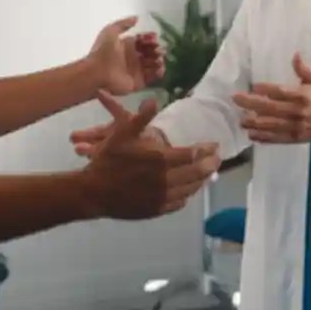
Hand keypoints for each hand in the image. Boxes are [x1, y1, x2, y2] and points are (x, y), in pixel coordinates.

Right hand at [81, 92, 219, 219]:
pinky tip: (189, 190)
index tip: (215, 145)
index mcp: (159, 159)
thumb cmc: (107, 161)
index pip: (192, 154)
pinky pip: (179, 203)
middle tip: (218, 159)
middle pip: (197, 173)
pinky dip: (188, 195)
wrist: (92, 192)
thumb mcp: (121, 134)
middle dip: (211, 165)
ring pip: (190, 189)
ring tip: (209, 173)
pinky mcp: (156, 210)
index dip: (207, 150)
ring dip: (202, 180)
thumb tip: (154, 99)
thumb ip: (140, 118)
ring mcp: (161, 197)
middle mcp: (165, 180)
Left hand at [87, 16, 164, 94]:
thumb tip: (137, 18)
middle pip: (150, 52)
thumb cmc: (103, 51)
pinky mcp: (138, 82)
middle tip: (159, 50)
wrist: (97, 72)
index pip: (143, 41)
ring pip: (153, 64)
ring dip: (158, 60)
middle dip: (156, 49)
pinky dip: (158, 73)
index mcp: (127, 45)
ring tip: (159, 59)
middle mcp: (133, 57)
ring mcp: (136, 70)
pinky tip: (160, 68)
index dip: (150, 39)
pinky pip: (152, 77)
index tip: (155, 38)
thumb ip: (123, 24)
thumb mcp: (110, 31)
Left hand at [233, 53, 310, 144]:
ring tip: (240, 120)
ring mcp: (295, 126)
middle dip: (251, 103)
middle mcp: (297, 111)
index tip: (253, 86)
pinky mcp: (294, 138)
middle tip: (235, 99)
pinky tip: (252, 135)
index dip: (266, 89)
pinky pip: (276, 139)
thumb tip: (295, 54)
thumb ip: (303, 70)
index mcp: (302, 95)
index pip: (281, 91)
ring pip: (271, 125)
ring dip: (254, 122)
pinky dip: (263, 138)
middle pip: (270, 107)